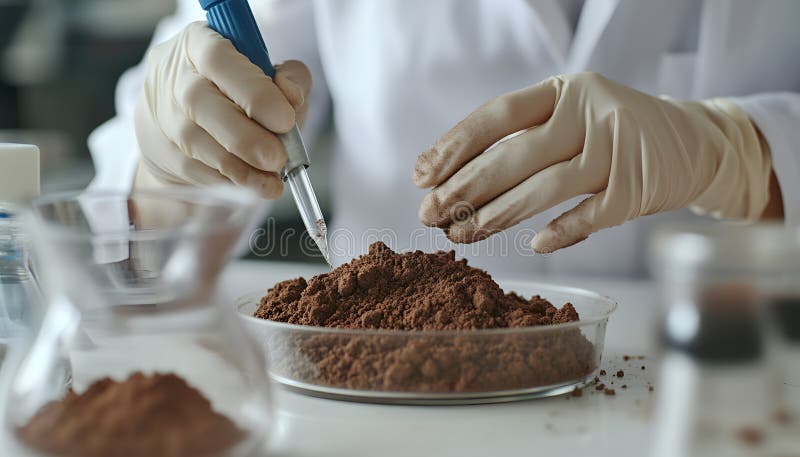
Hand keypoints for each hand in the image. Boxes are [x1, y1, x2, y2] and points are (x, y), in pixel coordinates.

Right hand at [134, 22, 310, 197]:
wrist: (198, 118)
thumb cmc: (242, 92)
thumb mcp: (274, 76)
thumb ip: (292, 77)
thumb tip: (291, 95)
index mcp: (199, 42)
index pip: (219, 59)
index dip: (254, 92)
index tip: (285, 120)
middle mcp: (173, 74)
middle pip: (198, 101)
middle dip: (245, 137)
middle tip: (277, 158)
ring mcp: (163, 113)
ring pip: (194, 141)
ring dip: (238, 167)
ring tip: (270, 180)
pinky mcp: (161, 148)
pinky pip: (192, 169)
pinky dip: (227, 181)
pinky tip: (252, 184)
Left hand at [414, 72, 772, 252]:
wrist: (693, 143)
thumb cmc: (611, 136)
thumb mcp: (568, 121)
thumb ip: (520, 143)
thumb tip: (447, 181)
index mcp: (562, 92)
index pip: (498, 115)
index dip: (455, 145)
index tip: (422, 176)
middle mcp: (588, 112)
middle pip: (514, 154)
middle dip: (465, 188)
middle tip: (430, 215)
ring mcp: (616, 148)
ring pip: (545, 187)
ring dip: (498, 216)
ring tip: (462, 236)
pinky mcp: (639, 187)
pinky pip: (590, 214)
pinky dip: (561, 232)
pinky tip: (533, 246)